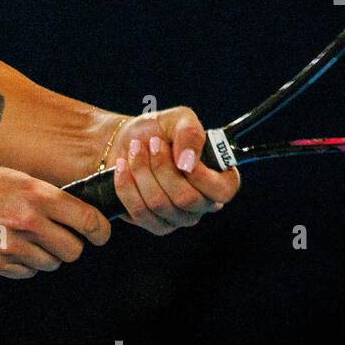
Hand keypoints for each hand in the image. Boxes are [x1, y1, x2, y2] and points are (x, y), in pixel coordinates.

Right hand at [0, 163, 111, 277]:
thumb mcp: (15, 178)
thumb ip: (47, 196)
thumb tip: (79, 214)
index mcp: (37, 195)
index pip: (88, 220)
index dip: (100, 231)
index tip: (99, 235)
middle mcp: (28, 221)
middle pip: (73, 250)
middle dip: (70, 247)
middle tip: (58, 238)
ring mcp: (11, 245)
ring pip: (50, 263)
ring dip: (45, 256)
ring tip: (23, 238)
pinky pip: (26, 272)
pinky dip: (23, 264)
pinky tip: (6, 246)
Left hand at [102, 107, 240, 234]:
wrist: (126, 142)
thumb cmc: (158, 131)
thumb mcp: (178, 119)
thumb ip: (190, 134)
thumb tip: (188, 163)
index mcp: (220, 179)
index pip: (222, 191)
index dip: (198, 173)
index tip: (173, 148)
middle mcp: (204, 203)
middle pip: (185, 198)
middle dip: (161, 167)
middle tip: (152, 143)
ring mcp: (179, 218)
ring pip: (159, 204)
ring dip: (142, 172)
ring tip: (135, 150)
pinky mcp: (154, 224)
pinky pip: (140, 212)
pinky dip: (126, 186)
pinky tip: (122, 167)